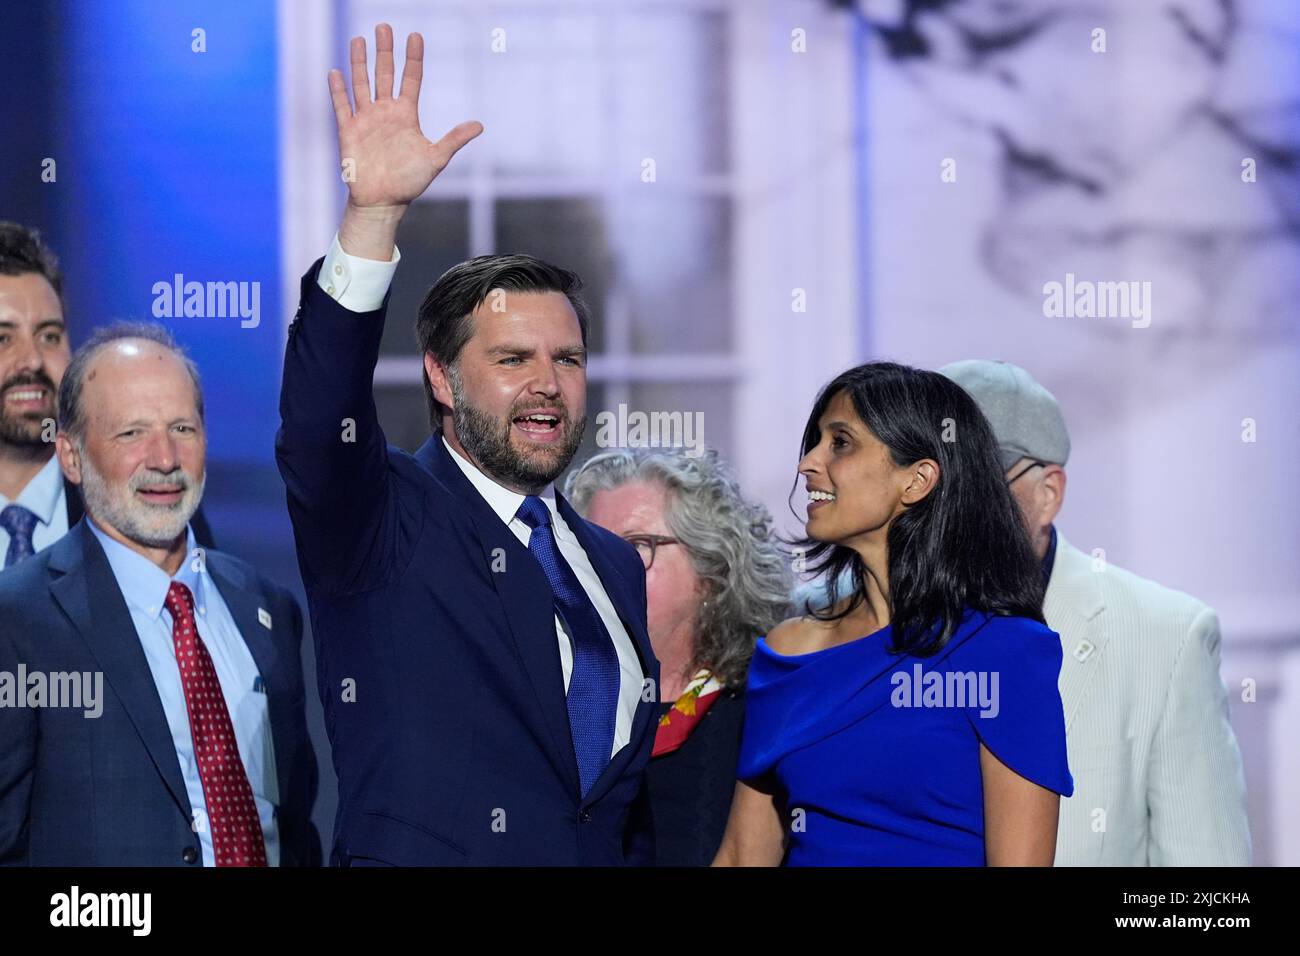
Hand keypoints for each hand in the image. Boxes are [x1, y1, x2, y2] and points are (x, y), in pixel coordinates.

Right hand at [329, 24, 481, 256]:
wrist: (382, 202)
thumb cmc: (409, 183)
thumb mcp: (436, 159)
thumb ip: (454, 139)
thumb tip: (479, 125)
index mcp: (406, 115)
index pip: (411, 79)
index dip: (413, 58)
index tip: (415, 36)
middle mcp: (385, 112)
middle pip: (384, 74)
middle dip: (384, 51)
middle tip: (384, 27)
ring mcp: (366, 119)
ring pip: (362, 83)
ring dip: (360, 62)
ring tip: (359, 40)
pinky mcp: (348, 130)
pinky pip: (342, 105)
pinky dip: (338, 90)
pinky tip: (336, 71)